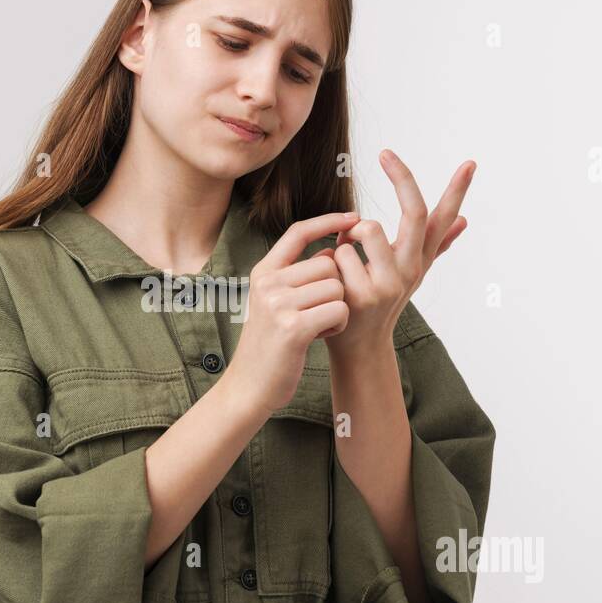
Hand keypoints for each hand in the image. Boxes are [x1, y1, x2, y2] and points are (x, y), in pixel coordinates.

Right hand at [224, 211, 360, 412]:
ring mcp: (278, 304)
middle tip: (319, 312)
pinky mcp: (293, 328)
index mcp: (263, 272)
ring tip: (317, 326)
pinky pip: (339, 309)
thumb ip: (298, 275)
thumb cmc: (270, 344)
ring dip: (338, 308)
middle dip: (335, 288)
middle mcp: (268, 283)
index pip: (298, 232)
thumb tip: (332, 251)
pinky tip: (320, 336)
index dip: (328, 221)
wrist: (249, 385)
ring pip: (337, 287)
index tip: (352, 217)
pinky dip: (337, 324)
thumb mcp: (275, 302)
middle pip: (328, 264)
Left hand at [320, 151, 475, 360]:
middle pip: (414, 213)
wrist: (357, 347)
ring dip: (347, 236)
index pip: (442, 220)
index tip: (469, 163)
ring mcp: (390, 284)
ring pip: (367, 227)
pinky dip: (330, 259)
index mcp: (419, 261)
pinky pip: (340, 252)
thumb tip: (465, 220)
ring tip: (343, 259)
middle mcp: (411, 270)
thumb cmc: (378, 303)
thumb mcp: (409, 274)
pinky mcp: (364, 295)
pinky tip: (333, 280)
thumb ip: (435, 246)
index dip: (456, 191)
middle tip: (387, 153)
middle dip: (402, 179)